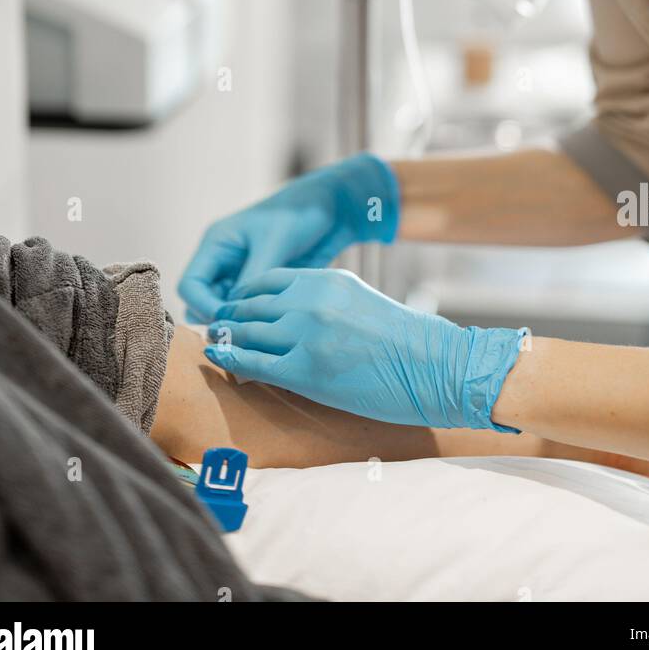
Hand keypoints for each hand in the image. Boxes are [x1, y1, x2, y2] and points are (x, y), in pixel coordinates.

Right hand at [178, 154, 398, 322]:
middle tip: (241, 338)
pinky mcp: (262, 286)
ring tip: (257, 338)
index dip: (203, 307)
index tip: (228, 323)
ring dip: (237, 324)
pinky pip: (249, 312)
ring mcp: (242, 274)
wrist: (334, 207)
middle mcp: (223, 261)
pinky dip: (255, 323)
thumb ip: (251, 278)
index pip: (191, 285)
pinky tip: (272, 333)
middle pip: (202, 302)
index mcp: (216, 243)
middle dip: (218, 320)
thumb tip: (230, 314)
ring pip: (226, 311)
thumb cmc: (300, 214)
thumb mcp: (273, 243)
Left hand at [206, 267, 525, 430]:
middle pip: (252, 305)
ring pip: (248, 331)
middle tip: (216, 325)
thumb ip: (323, 302)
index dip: (245, 294)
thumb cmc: (404, 340)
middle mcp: (311, 300)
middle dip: (230, 315)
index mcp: (325, 280)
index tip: (235, 305)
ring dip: (227, 335)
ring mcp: (306, 333)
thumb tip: (292, 314)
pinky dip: (231, 358)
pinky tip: (217, 356)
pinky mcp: (306, 369)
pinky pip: (254, 362)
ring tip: (214, 340)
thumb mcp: (358, 302)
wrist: (434, 365)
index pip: (268, 280)